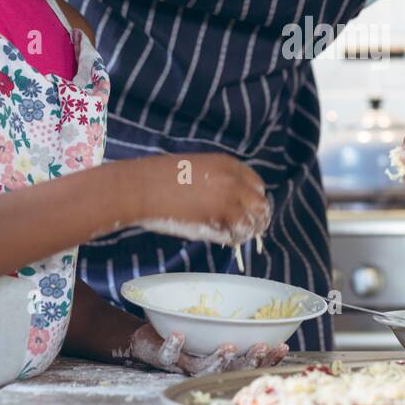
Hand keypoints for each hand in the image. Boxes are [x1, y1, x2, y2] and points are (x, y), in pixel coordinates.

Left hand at [126, 323, 287, 375]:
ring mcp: (183, 363)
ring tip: (229, 346)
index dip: (267, 359)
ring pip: (202, 368)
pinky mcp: (162, 357)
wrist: (147, 338)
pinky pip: (168, 354)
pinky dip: (174, 345)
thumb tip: (268, 309)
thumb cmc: (187, 331)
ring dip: (217, 359)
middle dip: (248, 361)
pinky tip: (180, 334)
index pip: (248, 364)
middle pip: (230, 371)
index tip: (284, 347)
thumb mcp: (213, 326)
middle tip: (262, 347)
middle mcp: (204, 366)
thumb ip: (234, 324)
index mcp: (221, 360)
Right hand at [133, 153, 271, 244]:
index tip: (249, 209)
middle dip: (257, 218)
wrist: (144, 187)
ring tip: (234, 235)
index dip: (254, 199)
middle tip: (249, 227)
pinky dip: (230, 240)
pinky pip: (234, 236)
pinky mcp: (217, 221)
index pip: (257, 185)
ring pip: (251, 224)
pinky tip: (221, 238)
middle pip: (261, 205)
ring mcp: (228, 202)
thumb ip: (220, 179)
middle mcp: (234, 182)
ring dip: (244, 232)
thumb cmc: (162, 176)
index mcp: (229, 164)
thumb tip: (234, 199)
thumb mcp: (199, 168)